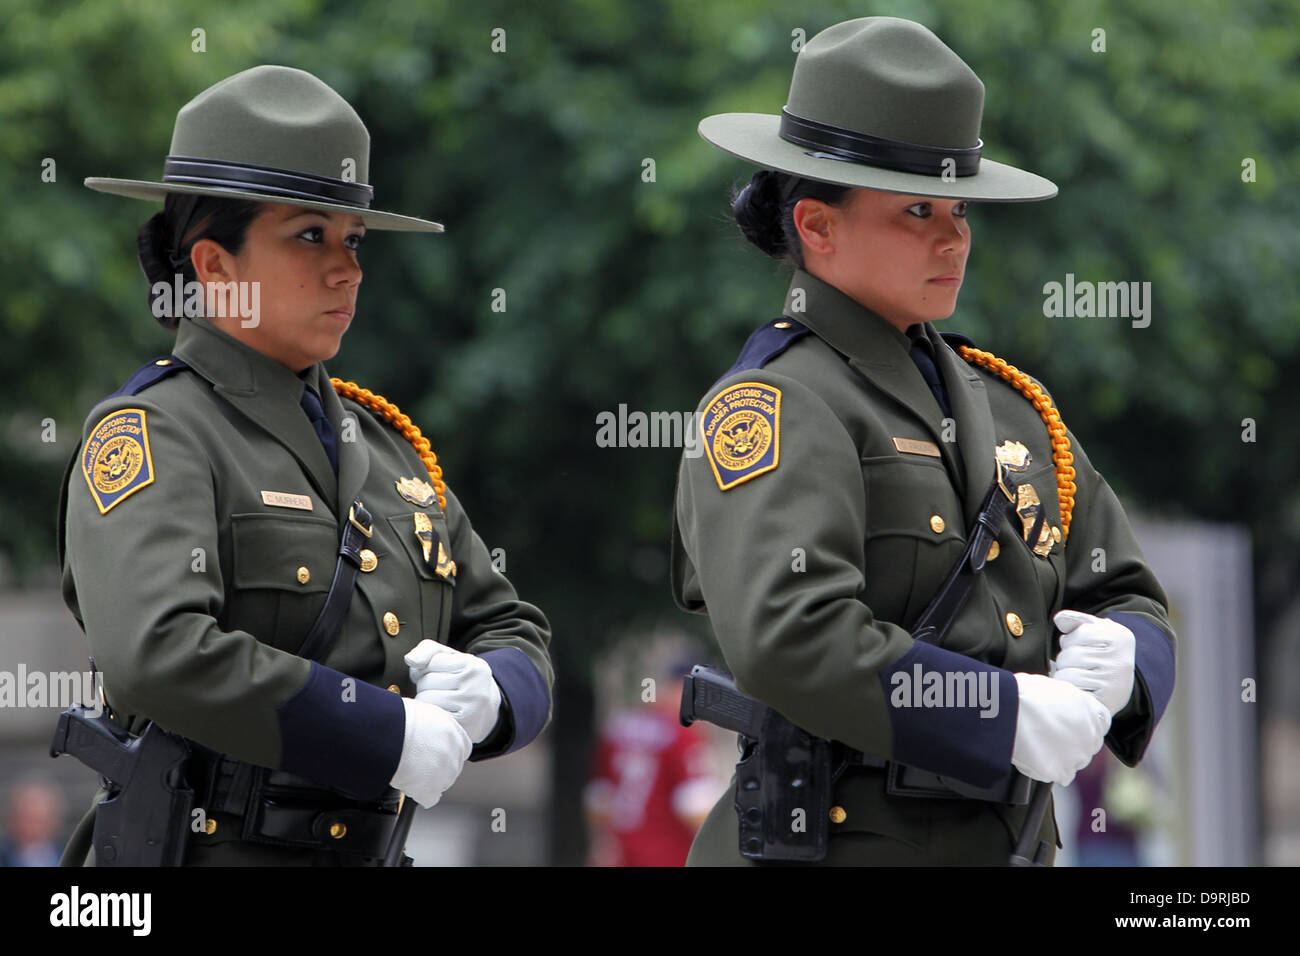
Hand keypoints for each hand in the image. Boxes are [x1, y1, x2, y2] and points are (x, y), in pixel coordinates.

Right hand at [389, 696, 471, 808]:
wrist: (391, 733)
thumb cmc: (401, 719)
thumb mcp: (425, 714)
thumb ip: (434, 726)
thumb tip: (429, 731)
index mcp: (454, 732)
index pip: (462, 748)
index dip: (447, 752)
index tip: (436, 754)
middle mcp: (455, 752)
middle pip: (453, 767)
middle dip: (438, 768)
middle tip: (419, 763)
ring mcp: (445, 772)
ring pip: (442, 783)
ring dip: (429, 781)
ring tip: (410, 770)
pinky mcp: (432, 788)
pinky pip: (429, 798)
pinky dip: (420, 794)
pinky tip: (409, 784)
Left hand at [405, 640, 502, 743]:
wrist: (485, 710)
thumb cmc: (461, 679)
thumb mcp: (450, 658)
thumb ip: (428, 650)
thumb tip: (410, 660)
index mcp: (475, 667)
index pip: (432, 662)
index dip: (427, 668)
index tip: (437, 673)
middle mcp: (475, 688)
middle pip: (426, 682)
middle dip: (425, 684)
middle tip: (438, 689)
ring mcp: (469, 710)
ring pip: (424, 700)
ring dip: (424, 700)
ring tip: (438, 701)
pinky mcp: (460, 728)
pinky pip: (428, 718)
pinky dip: (428, 715)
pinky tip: (438, 714)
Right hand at [1011, 672, 1110, 786]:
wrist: (1007, 712)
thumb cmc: (1023, 694)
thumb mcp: (1053, 688)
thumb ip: (1066, 701)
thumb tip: (1060, 707)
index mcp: (1091, 710)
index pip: (1101, 722)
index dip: (1085, 725)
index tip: (1069, 725)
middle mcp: (1091, 734)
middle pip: (1088, 745)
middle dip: (1072, 743)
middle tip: (1048, 736)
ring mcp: (1079, 755)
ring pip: (1074, 761)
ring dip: (1060, 757)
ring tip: (1036, 744)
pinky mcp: (1063, 771)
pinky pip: (1058, 775)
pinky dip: (1047, 769)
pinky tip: (1032, 755)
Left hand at [1051, 610, 1135, 716]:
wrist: (1117, 688)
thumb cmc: (1101, 654)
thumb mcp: (1095, 631)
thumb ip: (1077, 621)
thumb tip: (1059, 619)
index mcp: (1119, 637)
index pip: (1079, 633)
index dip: (1071, 640)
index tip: (1081, 646)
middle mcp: (1120, 659)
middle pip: (1071, 654)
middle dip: (1066, 660)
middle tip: (1079, 665)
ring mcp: (1113, 681)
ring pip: (1068, 674)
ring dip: (1065, 676)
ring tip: (1079, 677)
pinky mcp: (1105, 700)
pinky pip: (1072, 690)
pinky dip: (1070, 689)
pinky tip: (1081, 689)